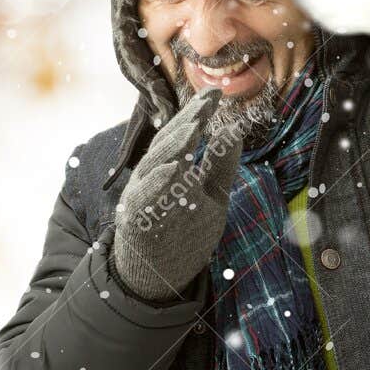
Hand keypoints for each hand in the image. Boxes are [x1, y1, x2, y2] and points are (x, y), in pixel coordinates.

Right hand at [112, 88, 243, 302]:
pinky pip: (145, 200)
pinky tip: (174, 168)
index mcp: (170, 167)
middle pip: (168, 144)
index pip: (184, 133)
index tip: (217, 93)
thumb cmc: (185, 230)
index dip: (198, 112)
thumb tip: (233, 127)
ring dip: (174, 146)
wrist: (159, 276)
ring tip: (194, 128)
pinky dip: (157, 183)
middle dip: (188, 121)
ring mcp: (141, 198)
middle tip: (206, 102)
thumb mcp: (210, 194)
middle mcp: (152, 177)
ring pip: (155, 166)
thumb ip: (219, 164)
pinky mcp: (136, 222)